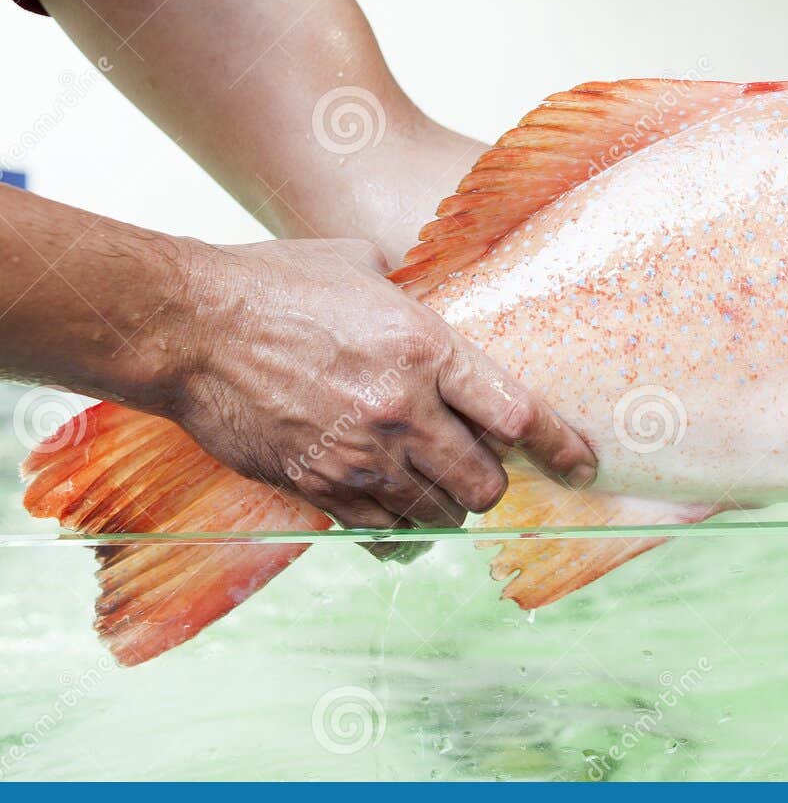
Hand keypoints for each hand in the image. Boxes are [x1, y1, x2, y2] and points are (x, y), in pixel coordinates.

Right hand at [163, 238, 595, 545]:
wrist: (189, 327)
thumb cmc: (276, 285)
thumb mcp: (364, 271)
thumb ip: (416, 305)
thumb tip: (445, 313)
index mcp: (426, 348)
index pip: (519, 416)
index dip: (561, 447)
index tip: (583, 465)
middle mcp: (403, 409)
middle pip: (487, 480)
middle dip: (496, 483)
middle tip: (487, 471)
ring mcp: (359, 454)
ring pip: (440, 512)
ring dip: (450, 507)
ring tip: (439, 488)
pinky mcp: (318, 486)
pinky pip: (385, 531)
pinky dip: (402, 529)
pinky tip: (399, 513)